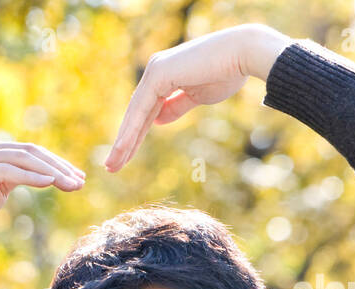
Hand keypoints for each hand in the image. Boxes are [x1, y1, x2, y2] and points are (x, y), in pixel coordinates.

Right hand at [0, 140, 85, 260]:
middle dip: (58, 166)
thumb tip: (44, 177)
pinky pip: (7, 171)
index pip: (30, 153)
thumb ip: (15, 180)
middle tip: (80, 181)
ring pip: (21, 158)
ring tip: (71, 183)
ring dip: (50, 171)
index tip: (78, 178)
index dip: (56, 163)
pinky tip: (49, 183)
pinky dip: (30, 176)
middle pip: (30, 152)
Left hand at [105, 24, 289, 171]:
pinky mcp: (158, 74)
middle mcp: (155, 71)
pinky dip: (131, 130)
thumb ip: (175, 106)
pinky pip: (141, 108)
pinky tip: (122, 149)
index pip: (144, 112)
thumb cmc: (226, 73)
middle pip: (136, 114)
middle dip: (124, 143)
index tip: (125, 158)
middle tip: (111, 167)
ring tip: (112, 165)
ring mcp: (155, 71)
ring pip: (135, 113)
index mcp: (164, 75)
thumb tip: (157, 121)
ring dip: (123, 142)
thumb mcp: (196, 96)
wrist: (243, 54)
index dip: (135, 136)